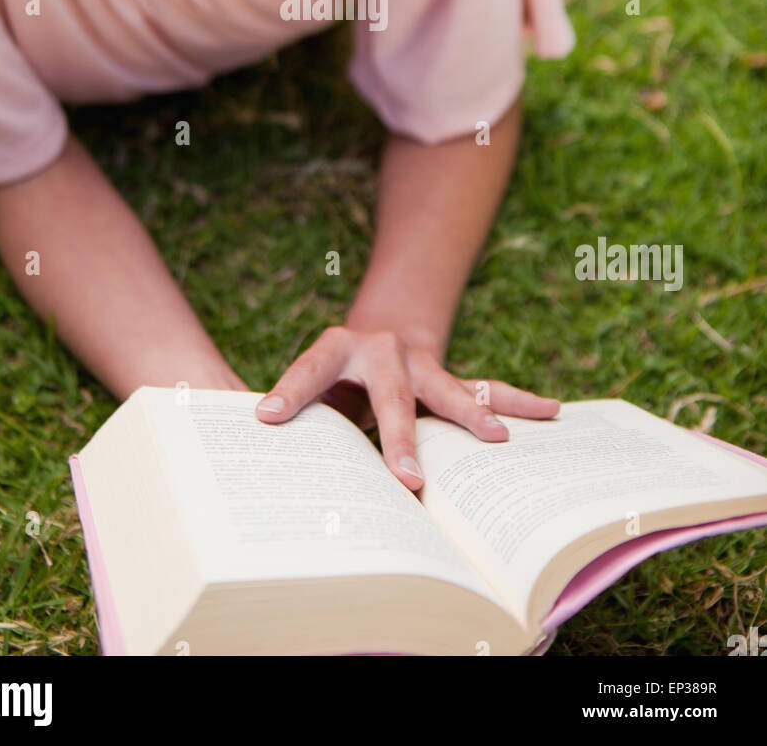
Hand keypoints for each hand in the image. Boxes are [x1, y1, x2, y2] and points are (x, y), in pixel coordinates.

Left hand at [254, 326, 559, 490]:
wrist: (377, 331)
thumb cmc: (332, 373)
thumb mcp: (308, 382)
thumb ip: (292, 405)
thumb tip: (257, 442)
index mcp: (336, 348)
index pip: (309, 371)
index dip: (288, 392)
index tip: (267, 417)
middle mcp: (382, 350)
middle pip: (391, 393)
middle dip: (399, 437)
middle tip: (406, 478)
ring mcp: (423, 363)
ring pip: (450, 390)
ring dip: (473, 417)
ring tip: (498, 439)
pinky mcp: (450, 379)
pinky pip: (486, 391)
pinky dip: (517, 403)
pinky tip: (551, 411)